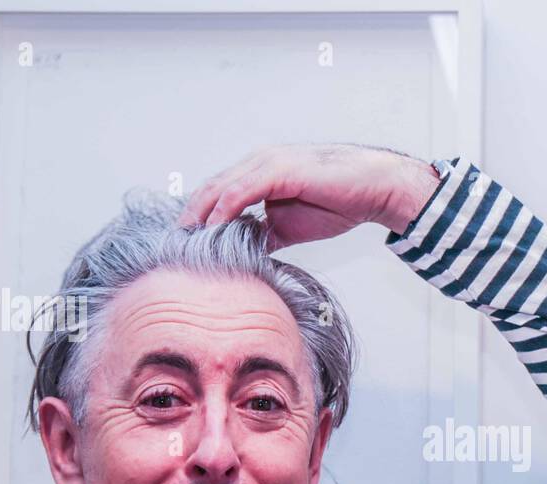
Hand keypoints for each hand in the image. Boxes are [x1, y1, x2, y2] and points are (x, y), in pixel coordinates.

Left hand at [177, 142, 440, 248]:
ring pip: (221, 187)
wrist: (374, 188)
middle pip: (211, 189)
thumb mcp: (291, 225)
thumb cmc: (340, 201)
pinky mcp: (278, 170)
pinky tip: (212, 228)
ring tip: (184, 239)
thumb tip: (247, 256)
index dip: (198, 216)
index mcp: (259, 174)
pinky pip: (241, 190)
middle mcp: (258, 163)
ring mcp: (267, 163)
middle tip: (172, 243)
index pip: (218, 194)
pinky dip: (223, 209)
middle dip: (190, 216)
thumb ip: (266, 234)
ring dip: (200, 214)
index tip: (183, 242)